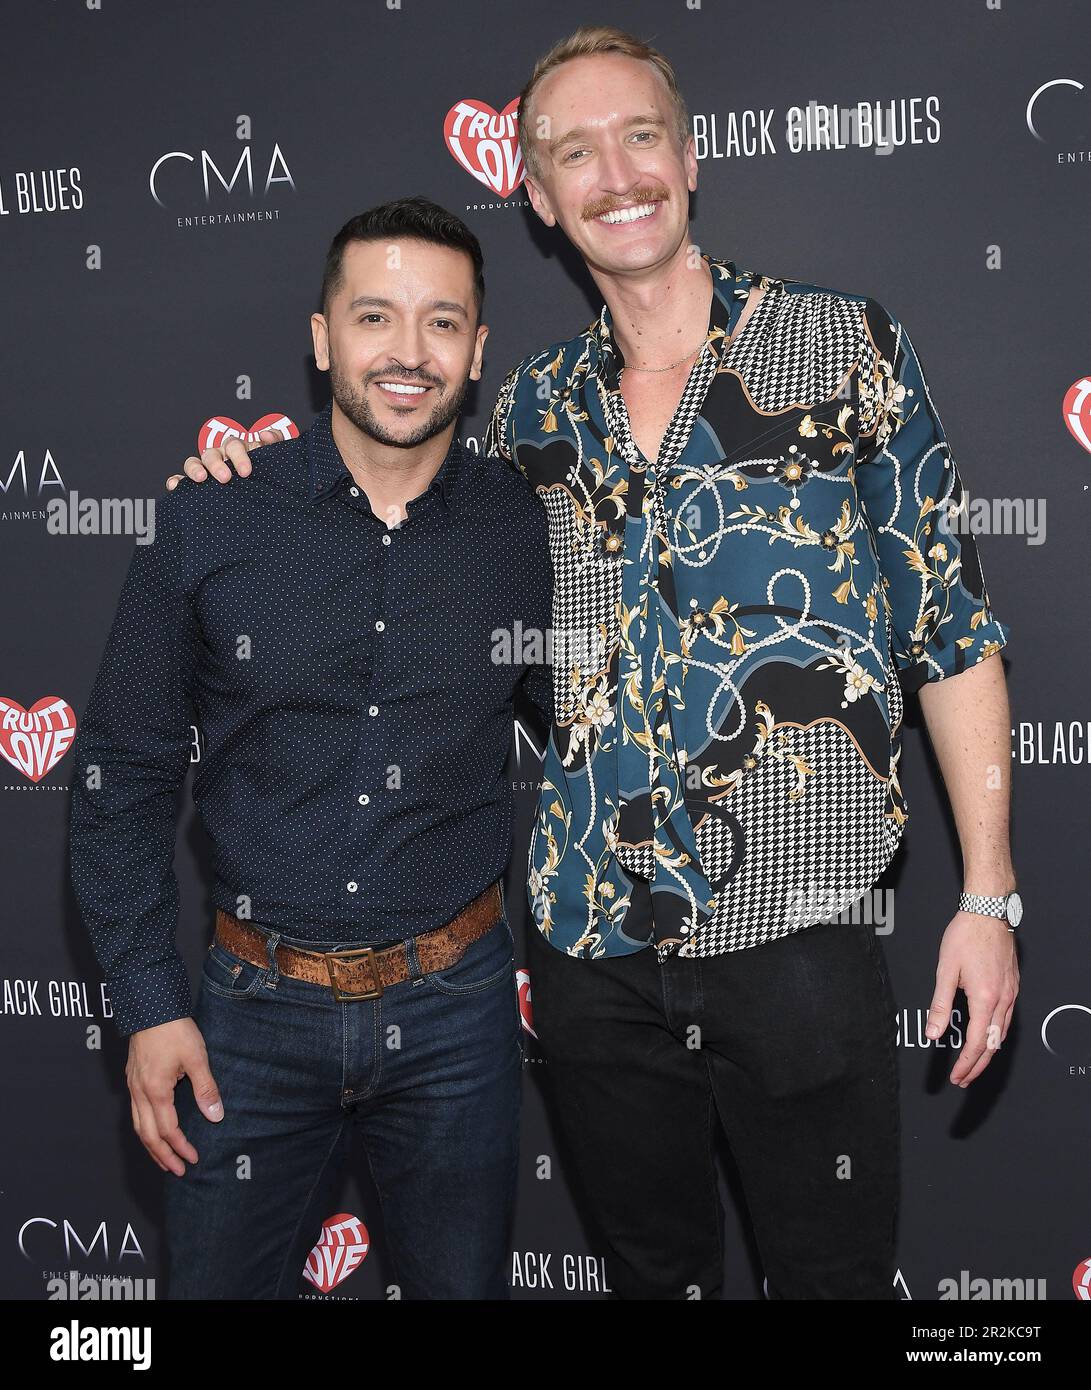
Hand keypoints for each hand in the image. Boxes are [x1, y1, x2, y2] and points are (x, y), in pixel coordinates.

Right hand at [126, 1017, 223, 1174]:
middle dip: (162, 1156)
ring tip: (164, 1159)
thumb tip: (215, 1116)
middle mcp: (139, 1092)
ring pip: (138, 1126)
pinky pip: (136, 1113)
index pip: (167, 1131)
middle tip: (178, 1171)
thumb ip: (206, 1089)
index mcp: (156, 1091)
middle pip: (147, 1135)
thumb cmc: (175, 1029)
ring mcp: (133, 1086)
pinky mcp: (133, 1078)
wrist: (152, 1006)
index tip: (193, 1159)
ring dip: (151, 1146)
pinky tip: (154, 1129)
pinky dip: (145, 1128)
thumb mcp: (197, 1058)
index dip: (181, 1148)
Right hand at [164, 427, 277, 490]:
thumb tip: (265, 435)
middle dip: (217, 464)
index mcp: (236, 450)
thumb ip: (275, 441)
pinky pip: (181, 480)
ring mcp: (205, 470)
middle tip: (225, 478)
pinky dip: (176, 481)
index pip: (233, 446)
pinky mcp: (195, 485)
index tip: (246, 472)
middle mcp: (219, 457)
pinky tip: (175, 486)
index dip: (239, 457)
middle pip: (211, 453)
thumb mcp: (275, 457)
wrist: (267, 495)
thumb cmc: (267, 472)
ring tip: (201, 479)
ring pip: (194, 462)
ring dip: (195, 469)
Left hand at [926, 910, 1019, 1086]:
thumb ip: (940, 1004)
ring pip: (1003, 1033)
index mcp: (985, 998)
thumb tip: (933, 1031)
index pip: (977, 1042)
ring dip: (988, 1052)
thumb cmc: (966, 935)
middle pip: (993, 1044)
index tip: (956, 1076)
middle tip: (964, 1078)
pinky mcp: (1013, 986)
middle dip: (978, 1065)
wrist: (988, 912)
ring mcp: (1011, 993)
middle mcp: (1003, 999)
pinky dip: (997, 1035)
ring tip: (974, 1064)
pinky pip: (1007, 1019)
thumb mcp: (946, 970)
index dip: (966, 1063)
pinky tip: (988, 1036)